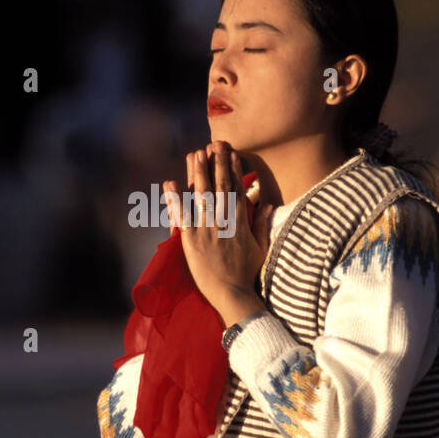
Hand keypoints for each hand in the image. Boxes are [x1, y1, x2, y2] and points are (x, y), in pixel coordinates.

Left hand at [162, 139, 271, 325]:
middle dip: (217, 163)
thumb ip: (262, 224)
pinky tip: (169, 183)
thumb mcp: (260, 247)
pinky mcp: (191, 240)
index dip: (234, 170)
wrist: (232, 294)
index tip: (232, 153)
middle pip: (220, 187)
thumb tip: (269, 205)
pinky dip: (175, 199)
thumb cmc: (247, 273)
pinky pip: (181, 216)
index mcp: (240, 222)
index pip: (237, 190)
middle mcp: (224, 221)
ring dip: (198, 173)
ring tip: (195, 154)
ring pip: (202, 195)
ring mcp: (206, 229)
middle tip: (215, 143)